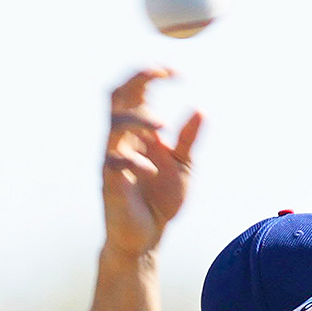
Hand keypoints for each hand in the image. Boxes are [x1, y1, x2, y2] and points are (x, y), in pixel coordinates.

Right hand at [102, 68, 202, 257]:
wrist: (147, 238)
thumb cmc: (160, 201)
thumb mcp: (183, 166)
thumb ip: (188, 139)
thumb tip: (202, 109)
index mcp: (138, 132)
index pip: (136, 91)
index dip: (152, 74)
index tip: (176, 72)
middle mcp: (121, 140)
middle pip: (117, 96)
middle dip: (137, 79)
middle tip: (161, 74)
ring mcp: (113, 160)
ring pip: (114, 125)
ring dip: (139, 119)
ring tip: (164, 128)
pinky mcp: (109, 184)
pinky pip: (114, 163)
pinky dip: (135, 162)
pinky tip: (152, 171)